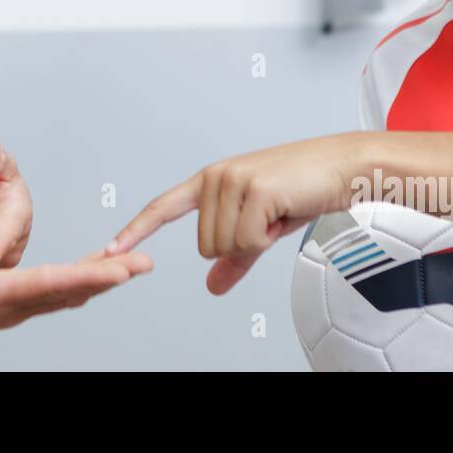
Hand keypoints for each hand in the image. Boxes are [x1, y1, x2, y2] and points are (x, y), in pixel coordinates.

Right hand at [0, 245, 152, 340]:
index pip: (47, 285)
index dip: (85, 276)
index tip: (119, 269)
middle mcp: (5, 307)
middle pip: (66, 291)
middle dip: (106, 278)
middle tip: (145, 263)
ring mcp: (8, 307)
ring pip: (64, 293)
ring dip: (99, 279)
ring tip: (134, 265)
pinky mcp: (6, 301)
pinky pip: (52, 291)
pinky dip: (79, 279)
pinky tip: (96, 271)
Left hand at [102, 134, 361, 293]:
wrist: (342, 167)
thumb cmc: (302, 190)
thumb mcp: (262, 228)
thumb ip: (234, 257)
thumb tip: (212, 285)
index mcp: (210, 181)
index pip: (163, 207)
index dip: (136, 230)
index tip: (111, 250)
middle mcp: (215, 177)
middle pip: (205, 246)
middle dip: (242, 244)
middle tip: (269, 219)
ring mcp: (233, 180)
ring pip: (224, 246)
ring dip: (258, 240)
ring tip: (278, 212)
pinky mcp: (254, 190)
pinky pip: (247, 242)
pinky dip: (269, 238)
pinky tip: (284, 212)